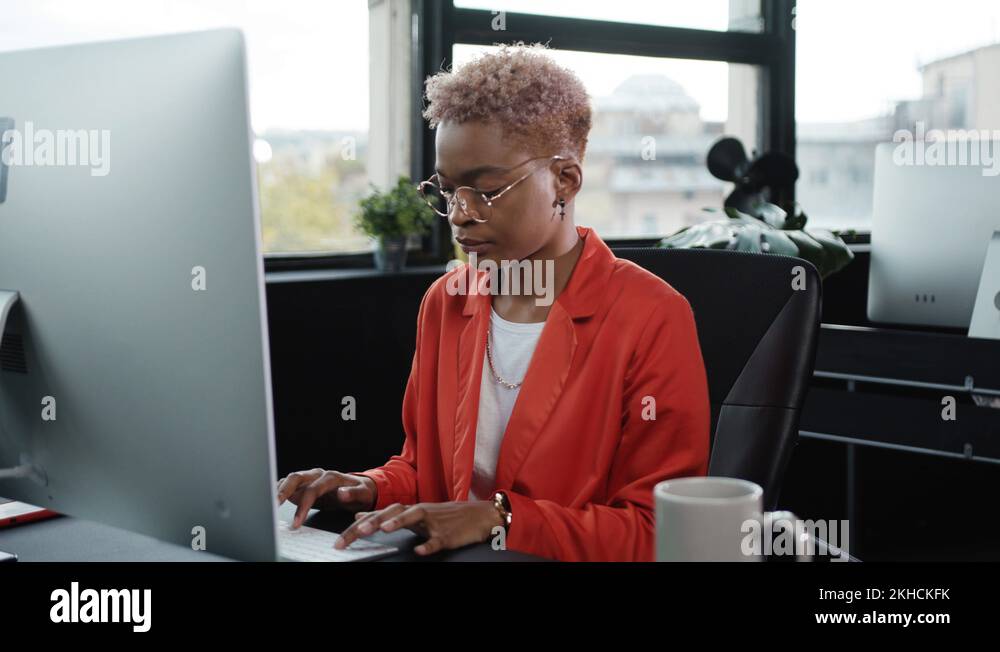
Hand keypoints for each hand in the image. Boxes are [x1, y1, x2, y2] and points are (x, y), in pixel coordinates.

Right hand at [276, 468, 377, 528]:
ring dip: (278, 492)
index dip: (304, 505)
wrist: (359, 489)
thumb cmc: (361, 492)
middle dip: (284, 491)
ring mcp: (308, 478)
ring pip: (289, 480)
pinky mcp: (302, 485)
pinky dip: (277, 492)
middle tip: (274, 506)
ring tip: (268, 506)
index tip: (298, 521)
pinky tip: (270, 502)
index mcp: (331, 477)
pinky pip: (287, 485)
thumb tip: (342, 494)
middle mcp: (317, 474)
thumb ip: (353, 494)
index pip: (314, 488)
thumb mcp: (363, 494)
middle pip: (296, 477)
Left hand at [336, 500, 503, 555]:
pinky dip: (429, 545)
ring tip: (383, 529)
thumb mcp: (413, 515)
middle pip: (392, 513)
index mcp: (408, 510)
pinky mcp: (449, 534)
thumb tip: (359, 517)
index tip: (339, 542)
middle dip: (373, 522)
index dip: (358, 527)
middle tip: (355, 532)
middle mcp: (418, 512)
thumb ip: (386, 516)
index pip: (378, 516)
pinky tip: (420, 551)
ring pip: (414, 517)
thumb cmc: (445, 517)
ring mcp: (434, 522)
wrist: (480, 516)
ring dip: (398, 522)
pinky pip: (438, 540)